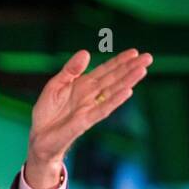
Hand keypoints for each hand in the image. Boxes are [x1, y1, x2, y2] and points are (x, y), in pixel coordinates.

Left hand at [25, 48, 152, 182]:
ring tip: (143, 70)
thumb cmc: (47, 112)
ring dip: (128, 81)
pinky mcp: (85, 120)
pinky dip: (115, 100)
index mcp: (83, 85)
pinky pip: (103, 109)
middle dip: (131, 68)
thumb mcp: (55, 84)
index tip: (135, 52)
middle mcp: (91, 95)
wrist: (39, 136)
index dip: (120, 61)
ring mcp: (90, 107)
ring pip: (113, 91)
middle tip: (148, 57)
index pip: (106, 70)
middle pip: (114, 79)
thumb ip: (70, 70)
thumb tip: (85, 52)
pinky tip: (128, 91)